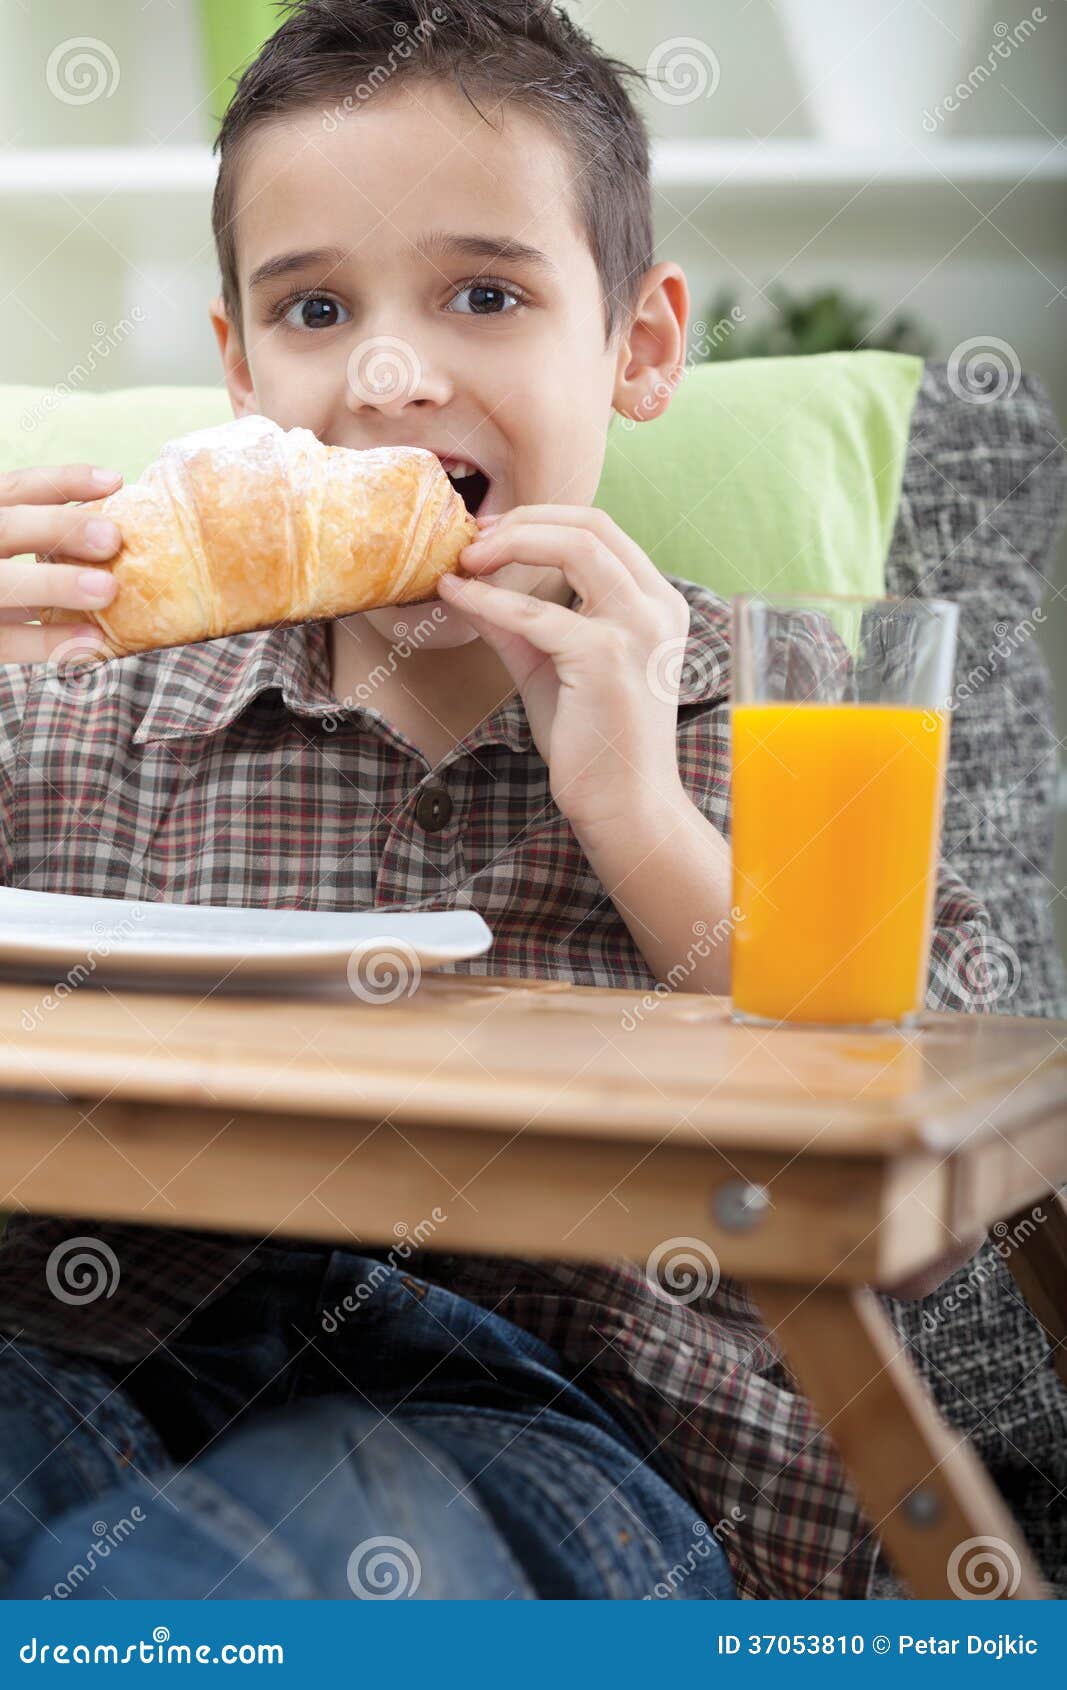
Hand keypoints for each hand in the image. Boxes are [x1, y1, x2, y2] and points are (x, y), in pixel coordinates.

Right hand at [0, 463, 121, 663]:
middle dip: (59, 528)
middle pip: (6, 527)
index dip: (62, 482)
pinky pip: (8, 642)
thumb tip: (117, 529)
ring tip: (107, 589)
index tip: (115, 482)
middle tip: (112, 538)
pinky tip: (92, 640)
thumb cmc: (5, 589)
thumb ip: (42, 541)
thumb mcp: (11, 549)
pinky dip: (49, 641)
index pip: (13, 489)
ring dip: (55, 584)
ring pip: (4, 583)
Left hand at [437, 505, 690, 832]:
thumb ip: (514, 621)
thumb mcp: (549, 664)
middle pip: (590, 525)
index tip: (489, 535)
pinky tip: (457, 595)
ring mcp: (636, 628)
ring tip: (467, 559)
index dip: (538, 521)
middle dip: (522, 522)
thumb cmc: (593, 740)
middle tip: (471, 541)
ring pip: (575, 546)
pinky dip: (490, 598)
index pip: (600, 530)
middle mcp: (657, 606)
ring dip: (511, 544)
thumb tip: (464, 582)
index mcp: (656, 602)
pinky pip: (536, 612)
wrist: (624, 803)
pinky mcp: (606, 658)